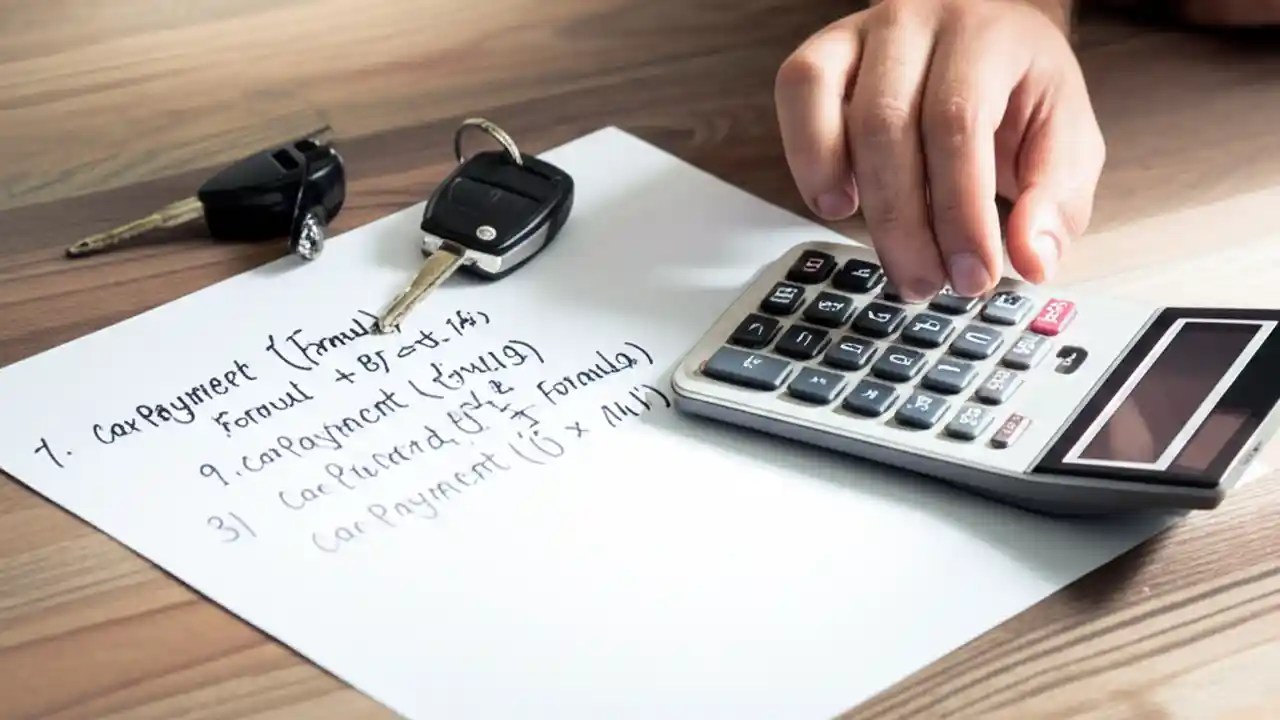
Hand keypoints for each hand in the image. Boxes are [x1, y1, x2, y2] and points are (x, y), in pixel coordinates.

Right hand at [775, 0, 1104, 298]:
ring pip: (835, 114)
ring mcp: (862, 33)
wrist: (991, 30)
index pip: (958, 122)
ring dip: (859, 203)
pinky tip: (838, 204)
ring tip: (894, 259)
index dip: (960, 211)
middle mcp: (917, 22)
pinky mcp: (824, 52)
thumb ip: (1055, 201)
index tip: (971, 276)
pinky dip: (807, 157)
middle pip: (887, 125)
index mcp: (986, 36)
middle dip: (907, 225)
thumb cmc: (1022, 89)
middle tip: (928, 284)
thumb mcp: (1065, 141)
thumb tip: (1033, 260)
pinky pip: (796, 93)